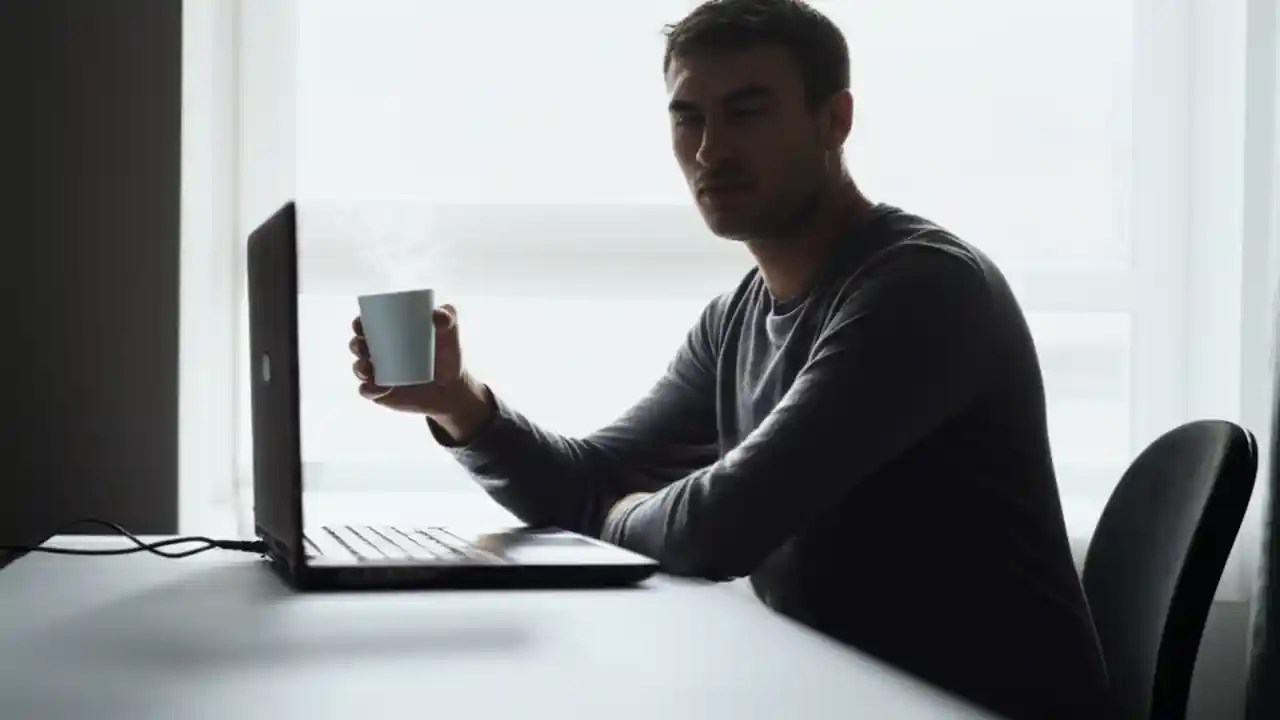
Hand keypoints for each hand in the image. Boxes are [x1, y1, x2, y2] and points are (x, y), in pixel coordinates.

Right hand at [350, 304, 491, 440]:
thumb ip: (448, 317)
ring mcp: (378, 373)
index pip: (368, 325)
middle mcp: (379, 353)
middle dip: (356, 343)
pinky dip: (369, 389)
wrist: (452, 388)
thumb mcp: (450, 333)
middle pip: (359, 345)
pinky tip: (377, 387)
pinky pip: (368, 390)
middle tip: (364, 344)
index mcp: (389, 334)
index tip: (361, 322)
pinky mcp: (381, 392)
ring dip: (359, 366)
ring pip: (360, 368)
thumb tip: (438, 315)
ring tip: (368, 367)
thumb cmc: (448, 355)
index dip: (359, 323)